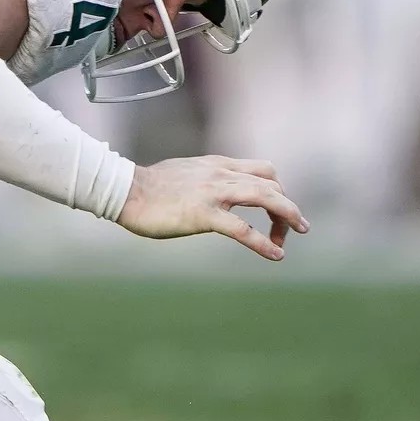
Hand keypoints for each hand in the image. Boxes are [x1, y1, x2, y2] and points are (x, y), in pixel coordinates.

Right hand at [118, 156, 307, 260]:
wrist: (124, 190)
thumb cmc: (147, 187)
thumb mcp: (185, 173)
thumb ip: (203, 179)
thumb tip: (210, 190)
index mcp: (218, 165)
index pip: (263, 171)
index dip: (278, 191)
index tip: (276, 212)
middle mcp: (222, 175)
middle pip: (272, 185)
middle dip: (287, 208)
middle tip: (292, 230)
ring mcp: (214, 193)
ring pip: (267, 199)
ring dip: (287, 218)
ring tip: (295, 235)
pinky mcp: (203, 215)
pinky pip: (242, 229)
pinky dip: (263, 243)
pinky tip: (275, 255)